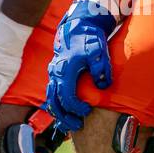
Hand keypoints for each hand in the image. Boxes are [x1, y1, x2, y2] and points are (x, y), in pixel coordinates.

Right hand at [44, 0, 116, 132]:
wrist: (78, 27)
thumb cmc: (89, 39)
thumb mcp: (99, 51)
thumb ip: (101, 69)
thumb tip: (103, 85)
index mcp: (65, 69)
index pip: (66, 95)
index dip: (76, 107)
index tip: (87, 110)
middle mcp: (55, 73)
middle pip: (54, 101)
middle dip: (64, 116)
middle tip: (77, 125)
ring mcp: (53, 73)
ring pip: (51, 99)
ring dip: (59, 113)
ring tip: (70, 124)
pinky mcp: (55, 74)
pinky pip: (52, 94)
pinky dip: (57, 106)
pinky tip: (64, 115)